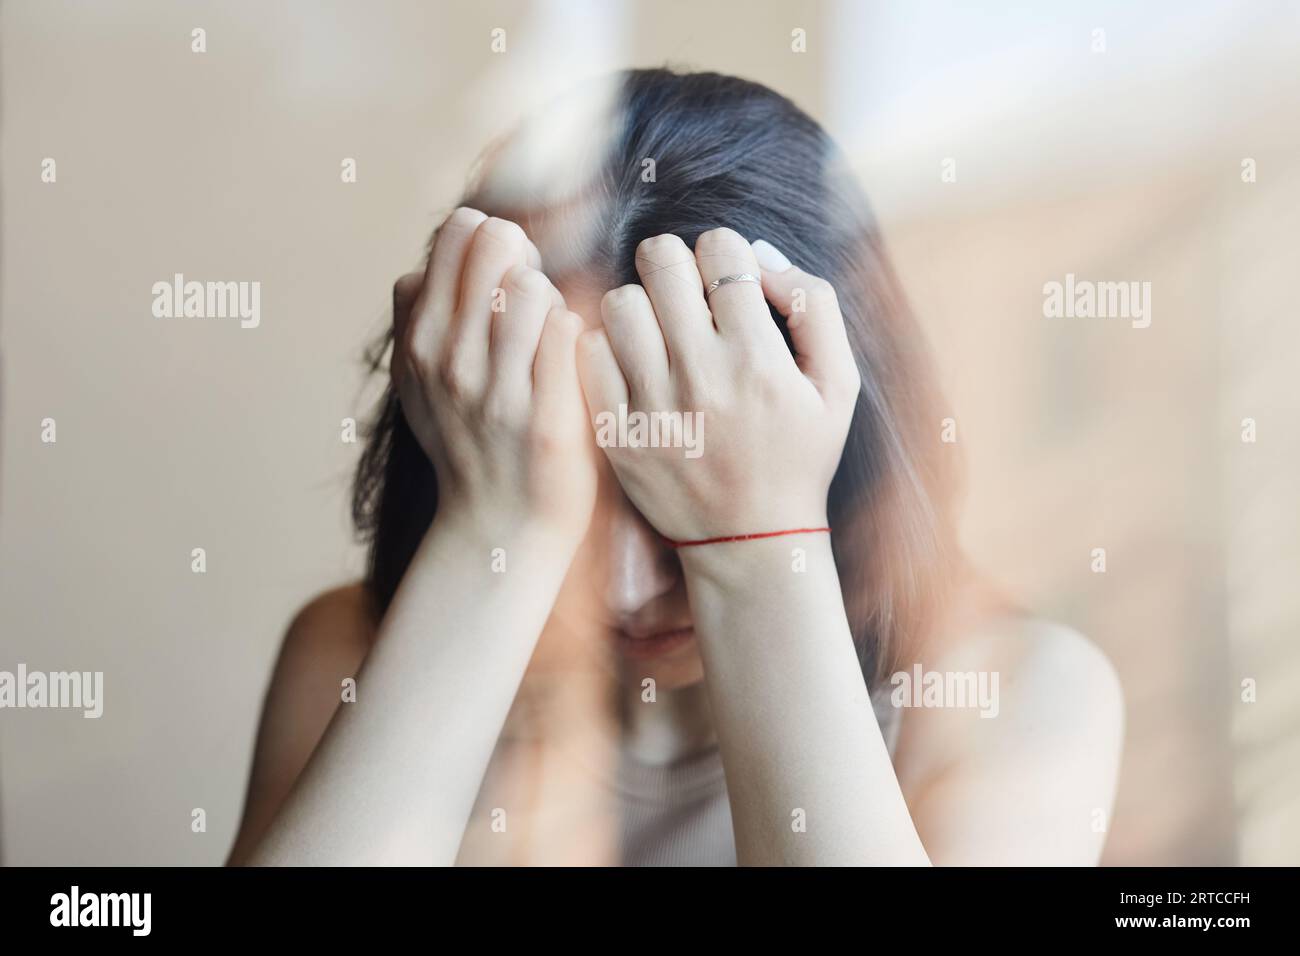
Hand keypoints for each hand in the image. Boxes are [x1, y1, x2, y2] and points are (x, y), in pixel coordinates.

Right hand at [391, 208, 595, 545]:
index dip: (492, 236)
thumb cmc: (468, 447)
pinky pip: (568, 330)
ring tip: (552, 331)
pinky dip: (578, 331)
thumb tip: (418, 269)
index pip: (457, 233)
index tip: (507, 268)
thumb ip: (414, 324)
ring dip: (553, 297)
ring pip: (533, 286)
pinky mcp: (547, 418)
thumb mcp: (418, 387)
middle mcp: (450, 362)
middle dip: (526, 255)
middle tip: (536, 290)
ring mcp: (498, 391)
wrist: (498, 528)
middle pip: (496, 247)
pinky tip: (575, 357)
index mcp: (419, 344)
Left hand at [576, 228, 859, 543]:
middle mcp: (701, 376)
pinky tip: (633, 363)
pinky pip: (589, 352)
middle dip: (674, 262)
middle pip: (661, 262)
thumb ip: (814, 306)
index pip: (720, 250)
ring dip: (639, 304)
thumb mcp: (838, 384)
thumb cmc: (799, 456)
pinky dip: (607, 346)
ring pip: (620, 302)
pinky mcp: (616, 431)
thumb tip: (760, 256)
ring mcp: (652, 405)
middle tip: (681, 287)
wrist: (752, 541)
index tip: (723, 277)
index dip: (722, 251)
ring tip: (656, 329)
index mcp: (757, 358)